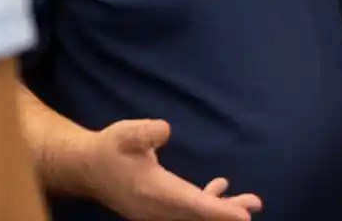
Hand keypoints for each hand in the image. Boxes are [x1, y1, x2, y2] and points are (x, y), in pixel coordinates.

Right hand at [80, 119, 262, 220]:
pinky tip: (219, 188)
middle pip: (199, 217)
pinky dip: (207, 205)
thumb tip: (165, 130)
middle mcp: (159, 209)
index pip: (193, 205)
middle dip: (227, 213)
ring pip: (195, 217)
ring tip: (249, 203)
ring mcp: (158, 214)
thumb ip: (144, 132)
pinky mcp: (158, 211)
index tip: (244, 215)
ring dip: (221, 210)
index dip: (220, 211)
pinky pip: (187, 214)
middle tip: (254, 204)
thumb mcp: (124, 133)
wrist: (87, 168)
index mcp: (154, 192)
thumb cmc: (109, 149)